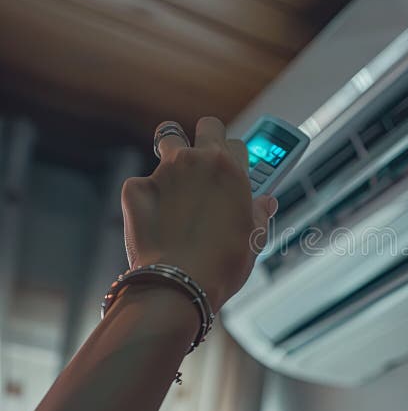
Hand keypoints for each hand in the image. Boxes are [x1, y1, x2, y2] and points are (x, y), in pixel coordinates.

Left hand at [121, 117, 277, 311]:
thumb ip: (259, 212)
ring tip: (176, 182)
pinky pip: (141, 183)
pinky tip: (155, 221)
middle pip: (207, 126)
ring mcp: (164, 172)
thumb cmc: (222, 265)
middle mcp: (198, 161)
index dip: (236, 158)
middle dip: (207, 137)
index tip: (233, 170)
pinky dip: (148, 197)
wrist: (179, 284)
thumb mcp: (254, 238)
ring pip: (167, 138)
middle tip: (206, 161)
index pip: (238, 144)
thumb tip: (267, 203)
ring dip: (173, 152)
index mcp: (232, 170)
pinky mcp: (136, 188)